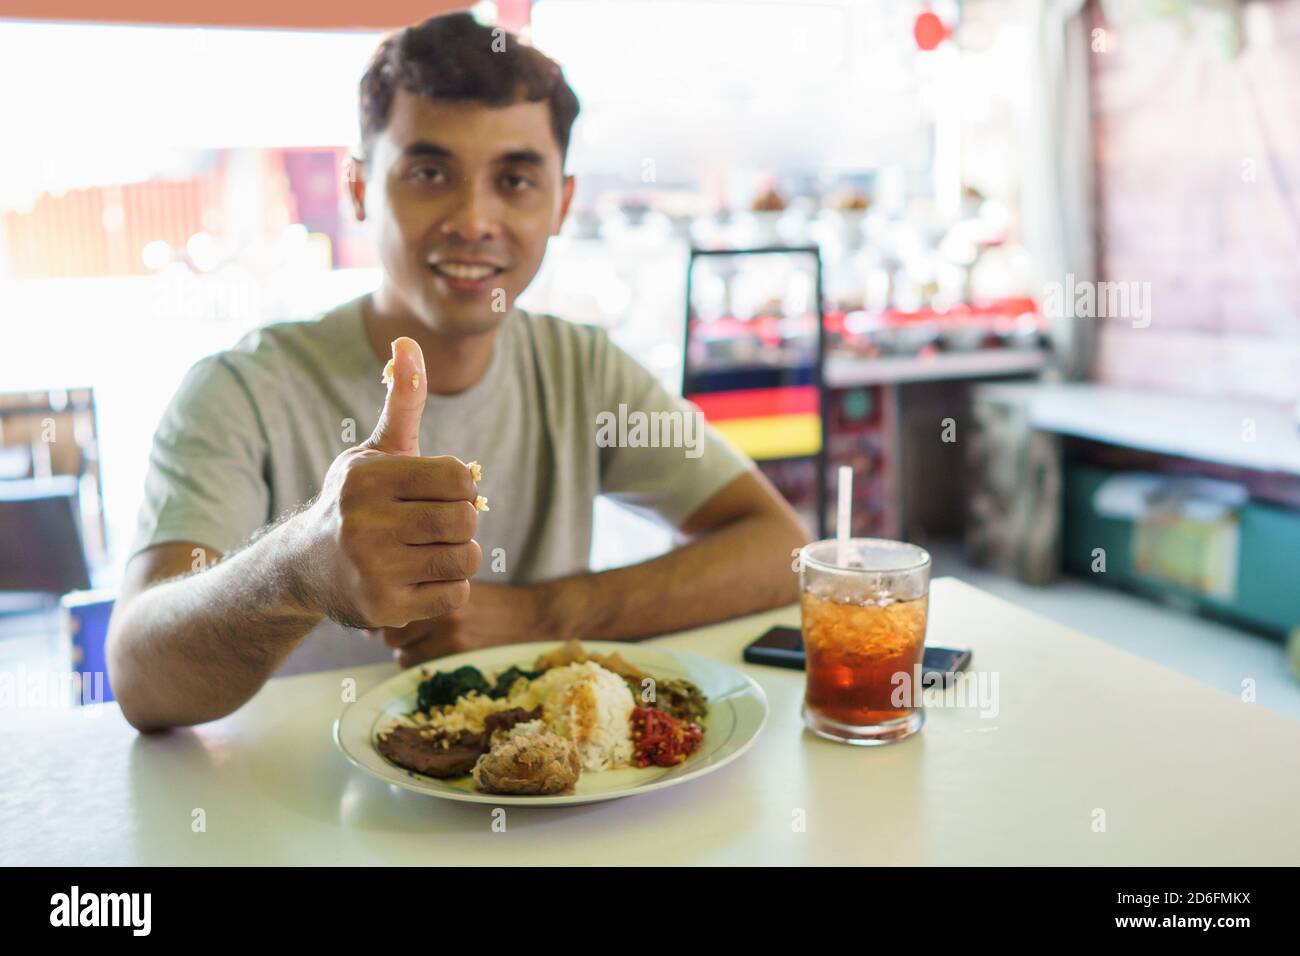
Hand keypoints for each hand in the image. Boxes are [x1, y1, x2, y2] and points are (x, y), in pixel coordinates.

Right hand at [291, 337, 482, 628]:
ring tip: (430, 551)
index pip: (460, 478)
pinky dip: (449, 588)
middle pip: (466, 520)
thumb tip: (406, 340)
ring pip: (465, 558)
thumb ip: (402, 400)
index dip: (462, 488)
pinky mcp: (383, 608)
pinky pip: (456, 595)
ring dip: (459, 556)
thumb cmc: (355, 503)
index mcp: (368, 479)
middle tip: (437, 527)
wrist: (303, 568)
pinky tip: (421, 579)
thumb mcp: (374, 452)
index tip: (441, 494)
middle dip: (461, 523)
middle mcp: (365, 523)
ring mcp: (373, 568)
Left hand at [370, 582, 557, 668]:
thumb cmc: (488, 601)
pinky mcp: (456, 650)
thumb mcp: (457, 582)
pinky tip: (436, 652)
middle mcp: (440, 597)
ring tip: (427, 641)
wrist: (532, 617)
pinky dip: (418, 661)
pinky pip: (413, 663)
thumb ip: (422, 590)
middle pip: (389, 621)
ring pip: (398, 646)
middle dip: (396, 628)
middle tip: (415, 628)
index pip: (391, 593)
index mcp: (440, 575)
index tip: (396, 607)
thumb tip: (372, 621)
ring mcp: (448, 626)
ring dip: (406, 647)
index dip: (391, 604)